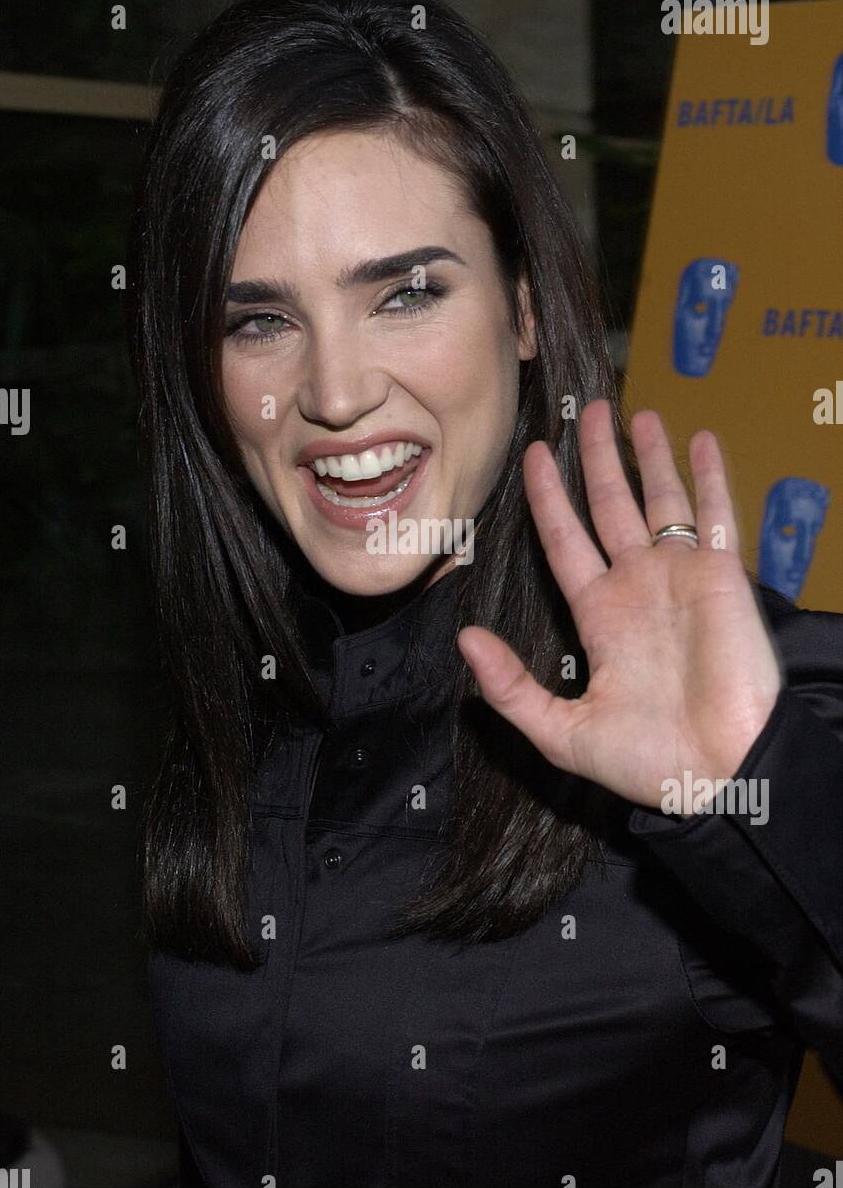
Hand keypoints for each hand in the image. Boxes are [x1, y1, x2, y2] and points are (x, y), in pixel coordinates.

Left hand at [457, 399, 782, 814]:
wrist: (719, 776)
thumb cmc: (646, 762)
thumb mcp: (561, 731)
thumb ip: (511, 686)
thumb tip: (463, 639)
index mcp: (599, 616)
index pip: (565, 540)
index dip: (549, 498)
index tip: (534, 456)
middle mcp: (638, 587)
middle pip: (610, 505)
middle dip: (598, 459)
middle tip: (587, 411)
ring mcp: (681, 578)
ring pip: (662, 500)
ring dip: (649, 456)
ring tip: (636, 412)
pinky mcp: (723, 580)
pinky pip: (717, 518)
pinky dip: (711, 478)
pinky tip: (702, 441)